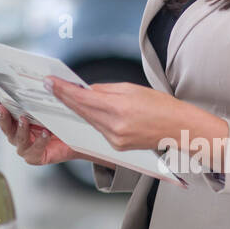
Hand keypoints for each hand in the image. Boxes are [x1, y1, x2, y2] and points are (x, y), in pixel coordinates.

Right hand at [0, 90, 79, 165]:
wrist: (79, 137)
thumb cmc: (64, 118)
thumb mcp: (54, 102)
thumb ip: (48, 92)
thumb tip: (45, 79)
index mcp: (18, 117)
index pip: (4, 108)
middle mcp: (19, 132)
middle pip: (5, 125)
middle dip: (2, 116)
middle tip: (2, 107)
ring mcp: (26, 146)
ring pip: (17, 138)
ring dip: (20, 129)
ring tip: (24, 119)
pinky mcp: (37, 157)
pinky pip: (34, 151)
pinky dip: (39, 141)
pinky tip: (46, 133)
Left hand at [44, 77, 182, 150]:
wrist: (178, 128)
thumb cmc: (160, 105)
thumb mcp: (131, 88)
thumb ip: (105, 90)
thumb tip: (86, 90)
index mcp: (119, 108)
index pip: (83, 98)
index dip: (64, 90)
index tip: (51, 82)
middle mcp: (115, 127)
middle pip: (82, 110)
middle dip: (65, 97)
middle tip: (51, 86)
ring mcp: (115, 139)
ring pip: (88, 120)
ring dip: (76, 108)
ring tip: (64, 95)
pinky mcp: (117, 146)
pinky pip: (98, 129)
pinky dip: (91, 118)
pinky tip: (85, 110)